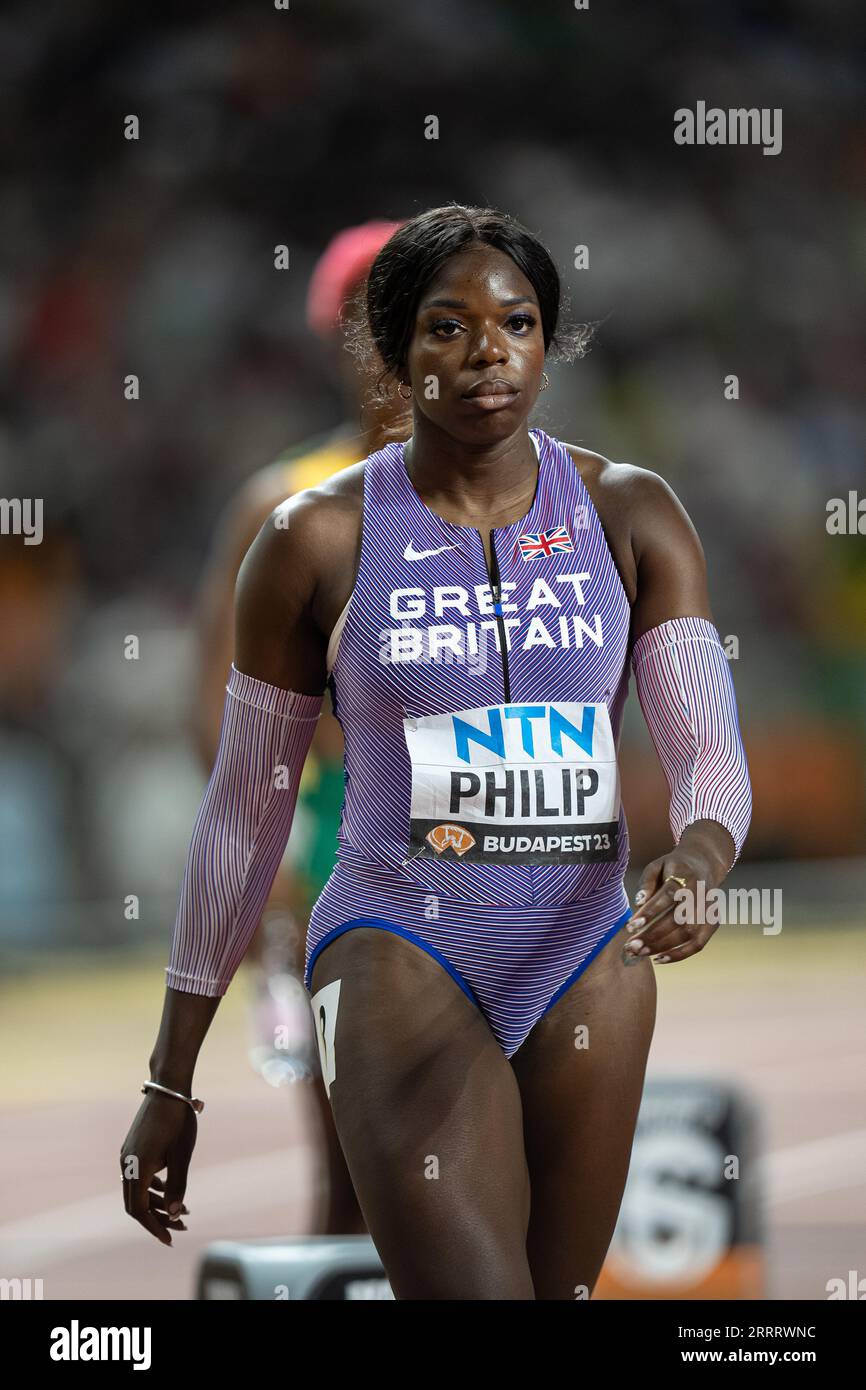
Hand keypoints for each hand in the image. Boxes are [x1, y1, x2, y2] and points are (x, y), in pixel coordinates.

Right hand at [120, 1090, 196, 1245]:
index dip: (155, 1227)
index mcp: (137, 1167)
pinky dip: (154, 1188)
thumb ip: (178, 1185)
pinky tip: (170, 1189)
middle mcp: (127, 1163)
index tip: (170, 1239)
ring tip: (184, 1212)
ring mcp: (127, 1155)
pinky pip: (139, 1176)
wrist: (168, 1088)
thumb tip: (176, 1214)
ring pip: (138, 1190)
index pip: (139, 1210)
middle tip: (182, 1227)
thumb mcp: (182, 1154)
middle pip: (136, 1203)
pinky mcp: (133, 1148)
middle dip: (158, 1219)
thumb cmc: (178, 1120)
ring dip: (158, 1203)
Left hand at [622, 822, 733, 966]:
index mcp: (685, 875)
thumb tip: (638, 903)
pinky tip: (659, 959)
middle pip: (679, 919)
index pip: (667, 895)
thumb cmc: (673, 867)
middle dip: (653, 935)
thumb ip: (646, 883)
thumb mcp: (656, 866)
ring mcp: (709, 909)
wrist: (704, 864)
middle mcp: (700, 893)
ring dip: (664, 947)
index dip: (650, 912)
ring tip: (641, 953)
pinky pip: (698, 944)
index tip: (631, 926)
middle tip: (632, 946)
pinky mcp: (714, 922)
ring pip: (689, 934)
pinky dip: (679, 955)